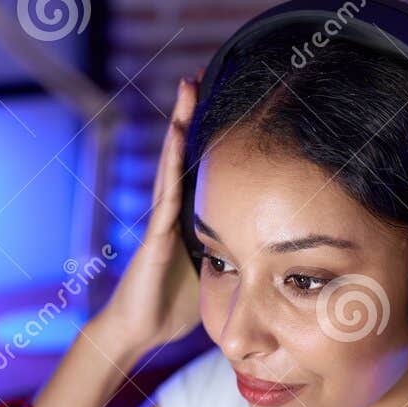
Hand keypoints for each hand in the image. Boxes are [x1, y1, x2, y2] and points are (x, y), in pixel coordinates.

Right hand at [88, 74, 204, 359]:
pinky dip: (171, 159)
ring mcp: (162, 219)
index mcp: (188, 221)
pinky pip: (166, 189)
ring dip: (181, 123)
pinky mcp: (157, 233)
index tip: (228, 104)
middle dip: (195, 115)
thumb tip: (269, 253)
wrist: (138, 331)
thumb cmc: (170, 308)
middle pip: (185, 155)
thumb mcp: (212, 277)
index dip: (214, 138)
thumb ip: (232, 258)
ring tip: (189, 85)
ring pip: (172, 161)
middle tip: (204, 75)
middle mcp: (173, 212)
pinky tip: (178, 132)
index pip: (203, 170)